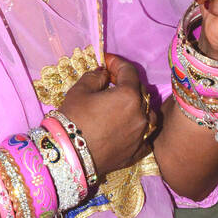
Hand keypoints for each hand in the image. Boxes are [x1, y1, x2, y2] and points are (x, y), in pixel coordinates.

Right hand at [57, 54, 159, 179]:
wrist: (70, 156)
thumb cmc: (73, 120)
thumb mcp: (79, 91)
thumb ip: (95, 77)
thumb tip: (104, 74)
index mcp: (129, 96)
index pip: (128, 71)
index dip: (117, 62)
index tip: (106, 61)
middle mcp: (141, 114)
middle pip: (139, 91)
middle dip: (126, 82)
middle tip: (110, 80)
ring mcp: (141, 134)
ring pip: (148, 113)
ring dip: (137, 106)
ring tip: (122, 106)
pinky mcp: (137, 152)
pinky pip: (145, 135)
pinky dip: (138, 128)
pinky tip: (127, 126)